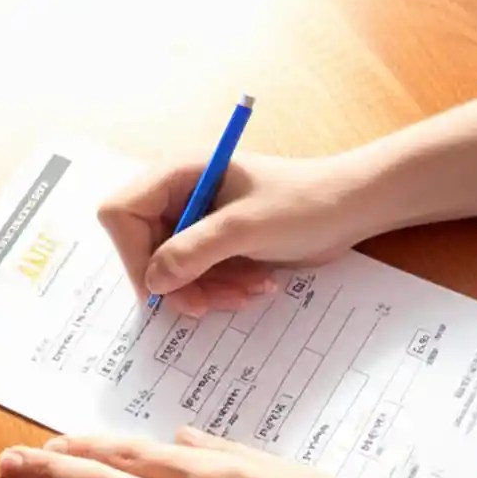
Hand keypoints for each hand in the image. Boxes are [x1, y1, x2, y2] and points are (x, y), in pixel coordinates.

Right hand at [97, 153, 369, 316]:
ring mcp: (194, 220)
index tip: (160, 285)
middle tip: (205, 304)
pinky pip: (195, 275)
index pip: (122, 213)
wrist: (354, 208)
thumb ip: (194, 251)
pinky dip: (218, 289)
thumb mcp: (246, 227)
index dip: (132, 253)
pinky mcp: (213, 242)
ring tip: (244, 292)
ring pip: (170, 269)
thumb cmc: (304, 202)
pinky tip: (252, 286)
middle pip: (143, 248)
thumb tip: (153, 282)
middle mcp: (177, 195)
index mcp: (177, 173)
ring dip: (203, 289)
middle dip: (177, 280)